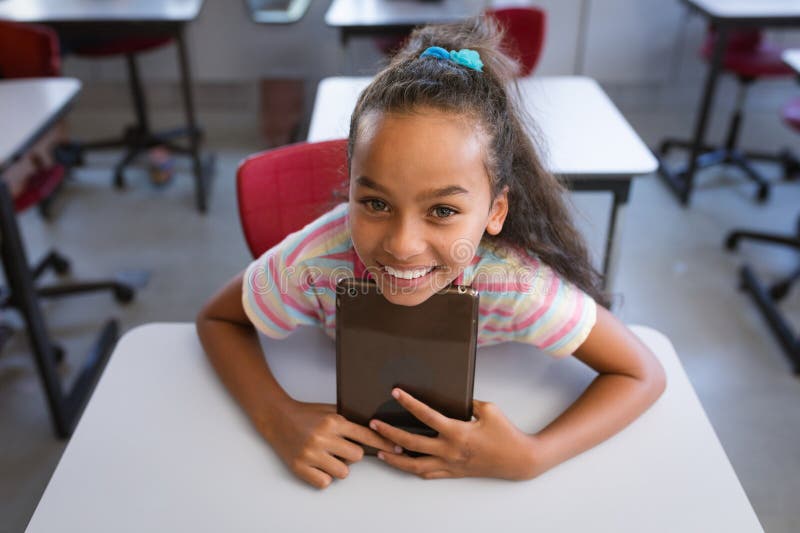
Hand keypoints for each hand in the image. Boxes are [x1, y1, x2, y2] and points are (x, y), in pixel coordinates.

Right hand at [266, 400, 398, 488]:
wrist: (276, 417)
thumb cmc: (306, 414)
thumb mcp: (329, 410)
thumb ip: (349, 420)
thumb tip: (376, 429)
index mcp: (333, 422)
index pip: (365, 435)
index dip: (383, 443)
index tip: (397, 448)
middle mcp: (323, 438)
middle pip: (357, 456)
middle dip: (352, 454)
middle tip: (340, 448)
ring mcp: (310, 454)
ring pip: (343, 472)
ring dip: (339, 467)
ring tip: (328, 456)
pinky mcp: (299, 467)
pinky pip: (325, 482)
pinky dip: (324, 477)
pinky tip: (318, 465)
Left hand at [370, 389, 543, 480]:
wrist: (519, 460)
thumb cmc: (506, 433)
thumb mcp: (488, 409)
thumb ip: (467, 403)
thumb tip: (451, 396)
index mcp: (457, 432)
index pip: (426, 415)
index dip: (409, 403)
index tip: (396, 392)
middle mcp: (450, 451)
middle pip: (411, 443)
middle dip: (390, 433)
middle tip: (374, 424)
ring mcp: (450, 464)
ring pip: (415, 466)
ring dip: (395, 459)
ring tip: (380, 451)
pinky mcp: (454, 473)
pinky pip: (428, 474)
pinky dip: (413, 469)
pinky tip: (403, 464)